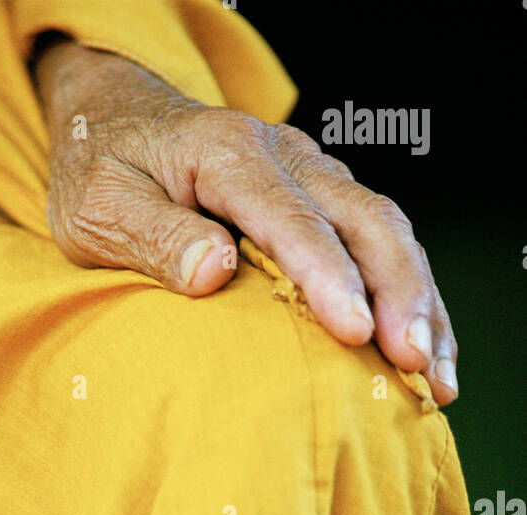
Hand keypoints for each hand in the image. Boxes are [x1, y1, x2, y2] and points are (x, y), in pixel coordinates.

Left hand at [34, 39, 457, 404]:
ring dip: (418, 301)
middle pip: (362, 220)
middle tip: (412, 363)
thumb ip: (155, 236)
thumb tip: (214, 270)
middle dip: (397, 293)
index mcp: (226, 154)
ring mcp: (311, 174)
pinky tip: (427, 349)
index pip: (291, 218)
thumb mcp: (99, 207)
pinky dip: (409, 296)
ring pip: (385, 230)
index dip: (328, 276)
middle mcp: (283, 156)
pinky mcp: (322, 200)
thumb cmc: (100, 172)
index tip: (354, 332)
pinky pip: (380, 243)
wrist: (115, 120)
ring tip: (436, 375)